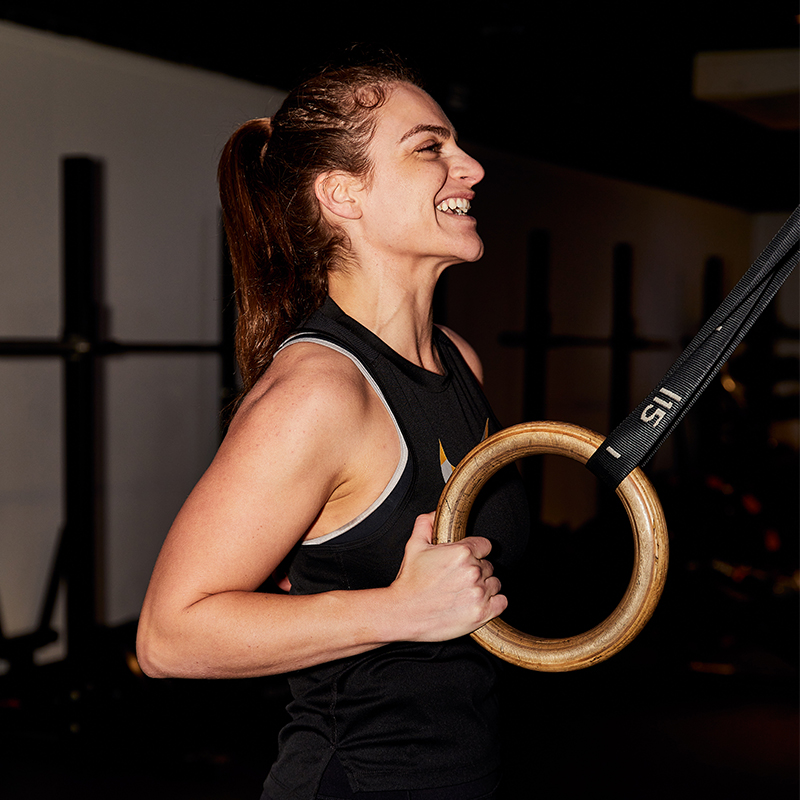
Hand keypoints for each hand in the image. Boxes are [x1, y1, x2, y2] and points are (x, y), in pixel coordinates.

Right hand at [389, 512, 506, 641]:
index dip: (475, 551)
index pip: (485, 545)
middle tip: (459, 578)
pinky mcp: (481, 613)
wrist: (404, 613)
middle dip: (477, 570)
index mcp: (461, 552)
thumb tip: (435, 513)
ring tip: (465, 591)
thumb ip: (426, 524)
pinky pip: (502, 602)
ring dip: (484, 587)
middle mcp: (473, 572)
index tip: (466, 559)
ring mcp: (478, 593)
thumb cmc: (409, 582)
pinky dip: (493, 603)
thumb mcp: (414, 546)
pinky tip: (478, 602)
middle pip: (488, 565)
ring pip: (495, 583)